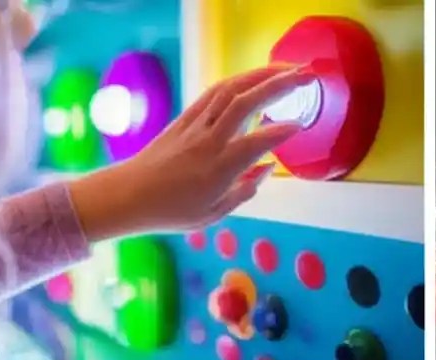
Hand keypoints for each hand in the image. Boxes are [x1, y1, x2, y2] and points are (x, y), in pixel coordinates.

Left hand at [70, 65, 313, 240]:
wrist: (128, 195)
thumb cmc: (172, 211)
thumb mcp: (213, 213)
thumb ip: (245, 191)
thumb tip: (268, 168)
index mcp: (218, 170)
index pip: (256, 143)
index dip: (281, 132)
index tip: (301, 125)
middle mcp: (208, 142)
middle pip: (246, 103)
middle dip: (279, 84)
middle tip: (306, 75)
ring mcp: (195, 126)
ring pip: (230, 90)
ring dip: (260, 75)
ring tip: (286, 70)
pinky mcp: (185, 118)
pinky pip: (214, 93)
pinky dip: (238, 82)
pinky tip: (253, 79)